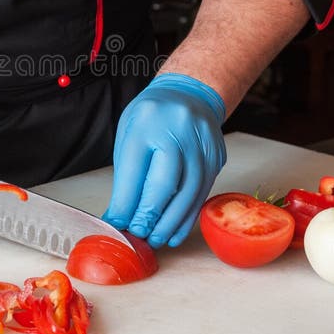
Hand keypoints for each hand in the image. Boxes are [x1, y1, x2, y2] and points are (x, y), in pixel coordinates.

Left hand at [103, 73, 225, 247]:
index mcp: (148, 121)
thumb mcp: (130, 133)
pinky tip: (176, 231)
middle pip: (165, 184)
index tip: (117, 225)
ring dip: (171, 223)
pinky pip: (203, 192)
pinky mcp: (217, 155)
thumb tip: (121, 216)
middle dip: (150, 217)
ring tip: (157, 240)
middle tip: (139, 237)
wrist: (189, 93)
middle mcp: (178, 130)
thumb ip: (128, 174)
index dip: (126, 204)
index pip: (135, 171)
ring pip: (189, 193)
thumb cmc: (152, 117)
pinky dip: (188, 216)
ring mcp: (202, 142)